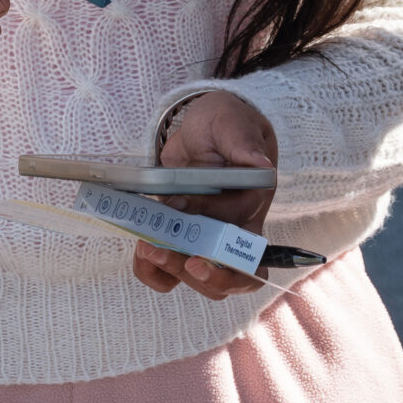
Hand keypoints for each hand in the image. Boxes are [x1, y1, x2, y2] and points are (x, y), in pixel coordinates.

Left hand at [135, 91, 277, 300]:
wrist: (203, 128)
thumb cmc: (226, 125)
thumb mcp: (232, 124)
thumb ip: (243, 144)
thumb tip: (262, 166)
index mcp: (252, 210)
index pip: (247, 254)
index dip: (223, 264)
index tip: (196, 256)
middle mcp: (232, 233)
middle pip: (224, 278)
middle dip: (191, 273)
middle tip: (158, 250)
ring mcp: (204, 238)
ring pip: (195, 278)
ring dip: (169, 269)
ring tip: (145, 246)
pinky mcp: (179, 237)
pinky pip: (167, 271)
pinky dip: (150, 269)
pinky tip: (141, 251)